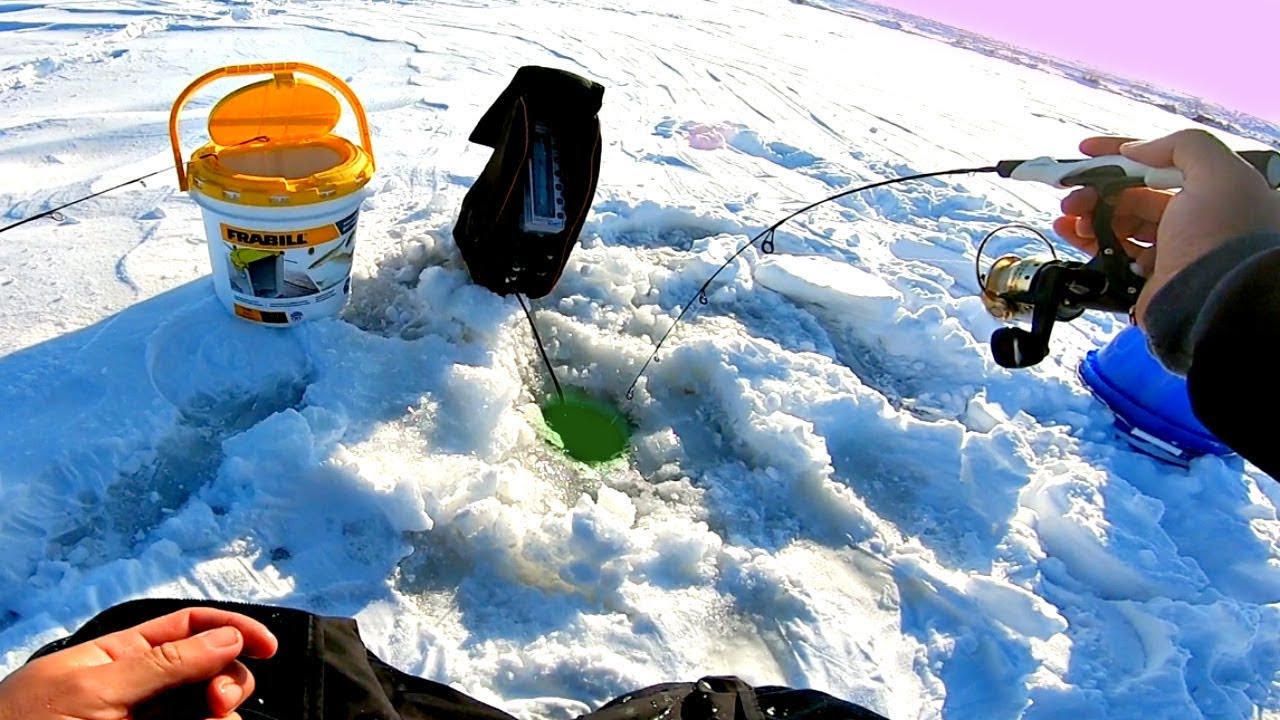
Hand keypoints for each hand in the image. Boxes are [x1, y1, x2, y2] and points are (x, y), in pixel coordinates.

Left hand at [0, 607, 277, 719]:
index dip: (233, 629)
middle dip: (228, 680)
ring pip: (209, 713)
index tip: (268, 648)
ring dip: (220, 717)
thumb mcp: (92, 688)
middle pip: (210, 670)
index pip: (190, 627)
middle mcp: (140, 690)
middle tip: (218, 704)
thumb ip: (162, 662)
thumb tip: (227, 637)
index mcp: (121, 657)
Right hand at [1053, 129, 1279, 324]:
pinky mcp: (1145, 278)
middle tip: (1072, 195)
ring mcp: (1168, 250)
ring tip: (1067, 216)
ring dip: (1088, 215)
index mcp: (1212, 193)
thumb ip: (1183, 146)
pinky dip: (1087, 241)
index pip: (1161, 163)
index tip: (1086, 150)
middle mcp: (1192, 220)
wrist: (1214, 301)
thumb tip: (1135, 151)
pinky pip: (1110, 253)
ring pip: (1118, 223)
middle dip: (1098, 189)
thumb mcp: (1218, 175)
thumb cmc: (1220, 235)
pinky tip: (1069, 232)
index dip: (1121, 153)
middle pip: (1133, 195)